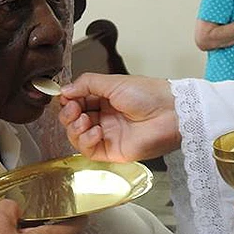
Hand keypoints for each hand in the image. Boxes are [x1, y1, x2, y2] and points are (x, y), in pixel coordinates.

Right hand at [58, 73, 180, 161]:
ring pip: (78, 136)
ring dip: (75, 128)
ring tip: (84, 119)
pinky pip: (89, 150)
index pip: (77, 101)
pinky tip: (95, 131)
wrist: (170, 113)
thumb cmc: (149, 95)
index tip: (65, 97)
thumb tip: (64, 90)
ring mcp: (107, 135)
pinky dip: (86, 141)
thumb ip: (87, 84)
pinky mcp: (111, 151)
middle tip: (73, 108)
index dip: (68, 101)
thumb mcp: (114, 82)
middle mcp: (104, 117)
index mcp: (105, 99)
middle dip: (68, 114)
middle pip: (74, 120)